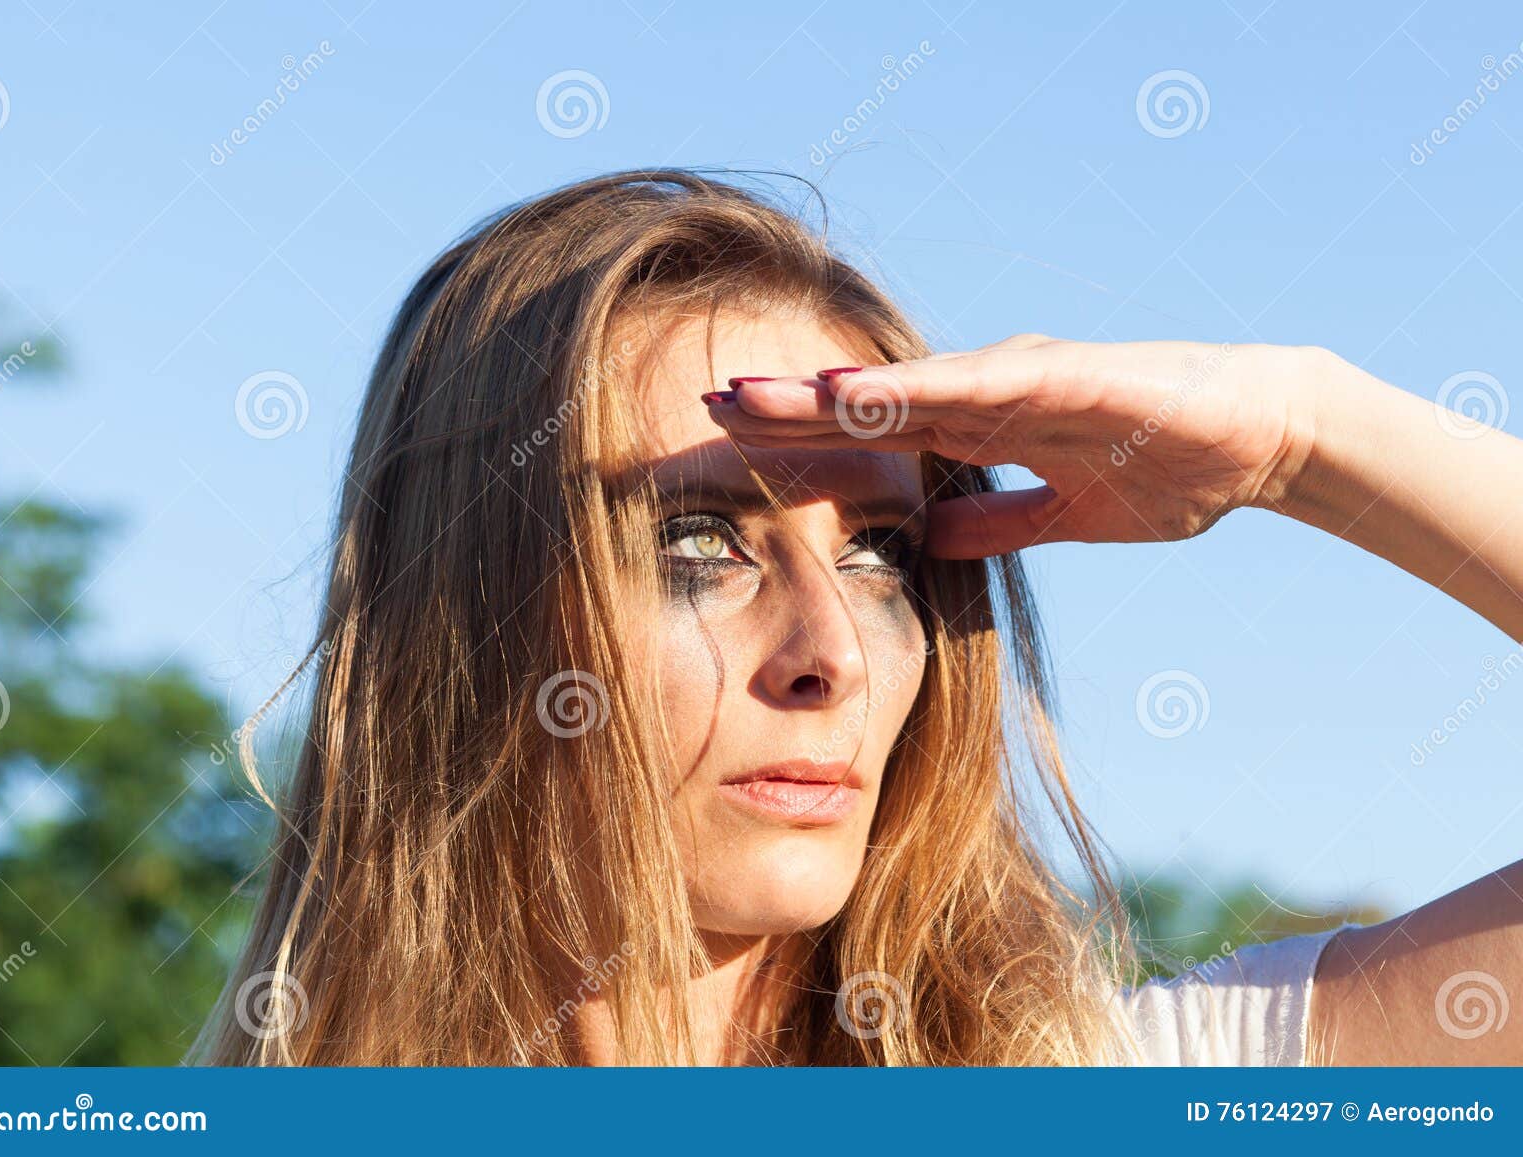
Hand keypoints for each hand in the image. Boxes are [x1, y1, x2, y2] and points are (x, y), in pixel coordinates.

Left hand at [704, 335, 1320, 557]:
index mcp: (982, 426)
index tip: (723, 445)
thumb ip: (998, 521)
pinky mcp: (1062, 377)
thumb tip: (933, 539)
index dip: (798, 439)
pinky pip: (971, 386)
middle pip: (864, 404)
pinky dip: (909, 391)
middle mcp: (985, 393)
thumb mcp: (1061, 514)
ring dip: (822, 395)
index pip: (870, 436)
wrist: (1260, 437)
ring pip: (901, 387)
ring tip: (746, 397)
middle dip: (781, 408)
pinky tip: (851, 395)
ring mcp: (1019, 379)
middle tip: (698, 403)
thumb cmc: (1165, 466)